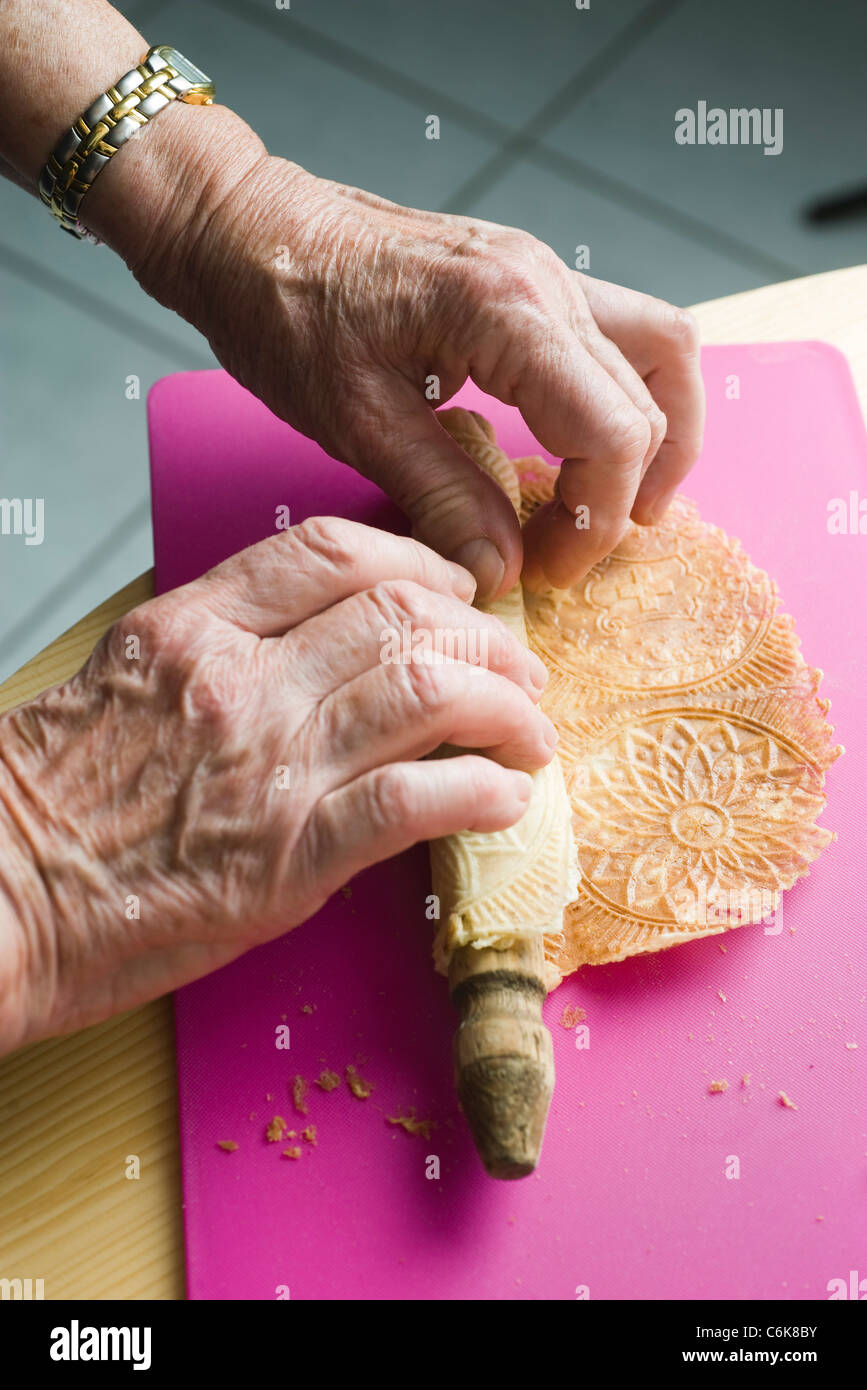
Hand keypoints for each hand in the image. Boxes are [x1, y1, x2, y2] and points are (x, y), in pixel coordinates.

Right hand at [0, 520, 554, 1050]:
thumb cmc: (47, 801)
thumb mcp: (120, 679)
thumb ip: (219, 650)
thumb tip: (317, 651)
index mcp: (193, 629)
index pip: (330, 551)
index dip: (417, 561)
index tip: (455, 589)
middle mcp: (241, 681)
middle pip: (401, 616)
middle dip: (484, 639)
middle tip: (516, 669)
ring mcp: (270, 766)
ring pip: (425, 693)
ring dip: (504, 709)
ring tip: (530, 732)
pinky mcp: (289, 859)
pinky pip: (414, 802)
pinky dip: (479, 793)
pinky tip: (506, 797)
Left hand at [98, 104, 703, 595]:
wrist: (249, 231)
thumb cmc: (286, 311)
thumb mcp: (356, 421)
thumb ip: (441, 498)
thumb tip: (502, 571)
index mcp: (507, 312)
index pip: (613, 432)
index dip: (595, 519)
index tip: (549, 571)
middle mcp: (546, 281)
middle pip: (647, 402)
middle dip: (618, 497)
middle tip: (564, 556)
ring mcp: (547, 272)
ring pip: (661, 354)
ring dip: (659, 437)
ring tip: (628, 508)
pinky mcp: (531, 280)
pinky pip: (622, 335)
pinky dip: (628, 398)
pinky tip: (593, 446)